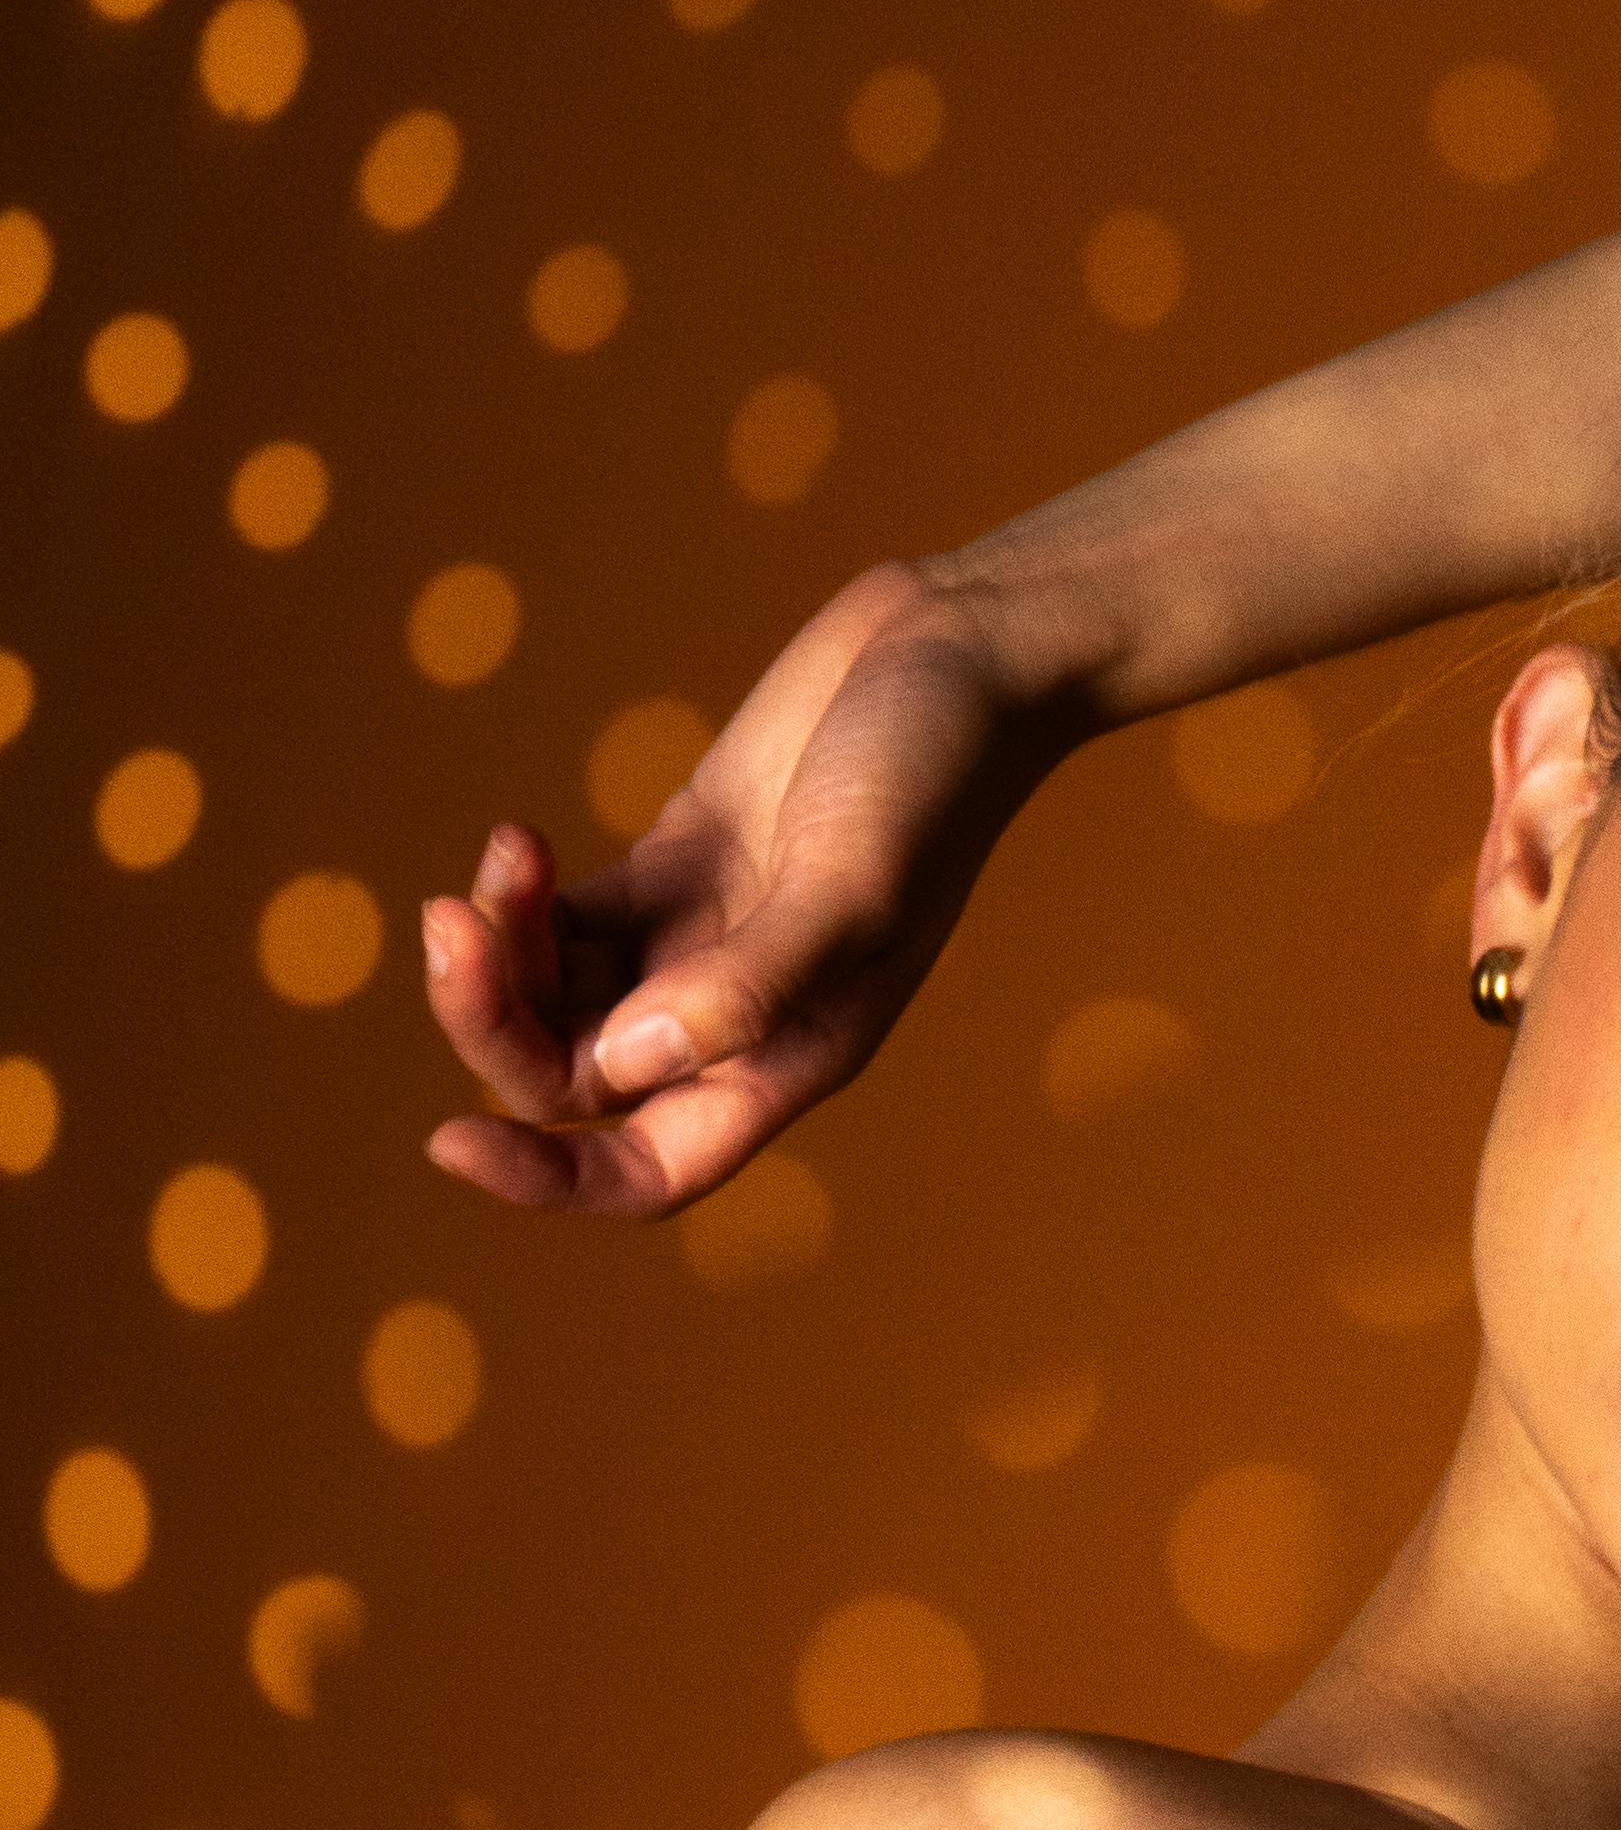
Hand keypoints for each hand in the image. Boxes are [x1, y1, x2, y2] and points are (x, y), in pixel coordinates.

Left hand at [419, 559, 1071, 1214]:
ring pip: (557, 999)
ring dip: (500, 950)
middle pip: (573, 1076)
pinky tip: (520, 841)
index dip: (547, 1176)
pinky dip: (523, 894)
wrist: (963, 652)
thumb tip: (625, 1059)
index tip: (448, 1138)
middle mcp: (737, 1021)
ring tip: (505, 859)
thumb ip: (748, 983)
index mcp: (790, 1058)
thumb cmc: (932, 775)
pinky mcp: (676, 865)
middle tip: (448, 920)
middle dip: (495, 1017)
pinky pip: (566, 922)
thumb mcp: (852, 882)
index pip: (648, 1167)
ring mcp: (701, 942)